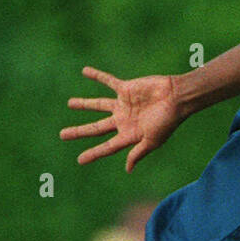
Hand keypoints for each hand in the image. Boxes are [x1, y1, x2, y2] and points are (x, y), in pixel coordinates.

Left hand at [59, 66, 180, 171]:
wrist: (176, 97)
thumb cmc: (167, 122)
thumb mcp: (152, 141)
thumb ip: (138, 153)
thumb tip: (127, 169)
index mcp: (129, 135)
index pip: (107, 147)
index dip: (93, 154)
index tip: (79, 160)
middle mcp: (123, 121)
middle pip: (96, 128)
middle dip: (80, 131)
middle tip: (62, 135)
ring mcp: (123, 105)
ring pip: (98, 105)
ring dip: (84, 105)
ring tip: (70, 104)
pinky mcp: (125, 89)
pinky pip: (108, 81)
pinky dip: (97, 76)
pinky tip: (85, 71)